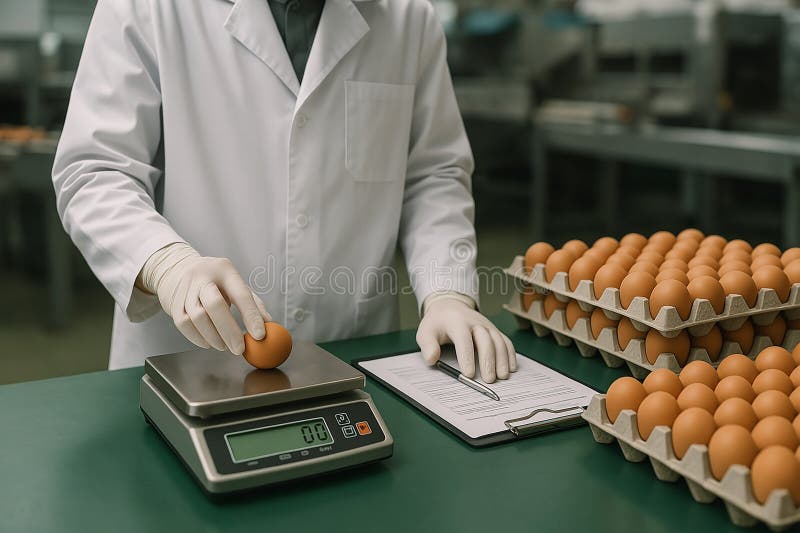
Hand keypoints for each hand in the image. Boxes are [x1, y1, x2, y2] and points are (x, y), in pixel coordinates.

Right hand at [139, 243, 269, 353]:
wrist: (181, 270)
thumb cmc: (218, 282)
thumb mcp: (237, 285)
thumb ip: (254, 305)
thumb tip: (271, 326)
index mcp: (225, 270)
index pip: (241, 294)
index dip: (251, 316)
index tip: (260, 336)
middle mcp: (202, 277)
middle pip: (214, 304)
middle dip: (229, 330)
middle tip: (239, 349)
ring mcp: (185, 289)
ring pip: (196, 317)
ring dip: (213, 337)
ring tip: (225, 346)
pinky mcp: (173, 303)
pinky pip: (183, 324)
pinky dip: (197, 338)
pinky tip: (209, 343)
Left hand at [416, 297, 515, 382]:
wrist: (450, 306)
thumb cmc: (437, 324)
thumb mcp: (425, 332)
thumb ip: (428, 346)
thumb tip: (431, 359)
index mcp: (456, 322)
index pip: (464, 340)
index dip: (467, 357)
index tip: (468, 374)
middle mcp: (475, 322)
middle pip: (486, 340)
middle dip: (488, 361)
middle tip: (489, 379)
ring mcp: (487, 325)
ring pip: (499, 341)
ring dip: (502, 359)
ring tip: (502, 376)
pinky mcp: (494, 330)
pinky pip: (505, 341)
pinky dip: (510, 354)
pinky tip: (511, 368)